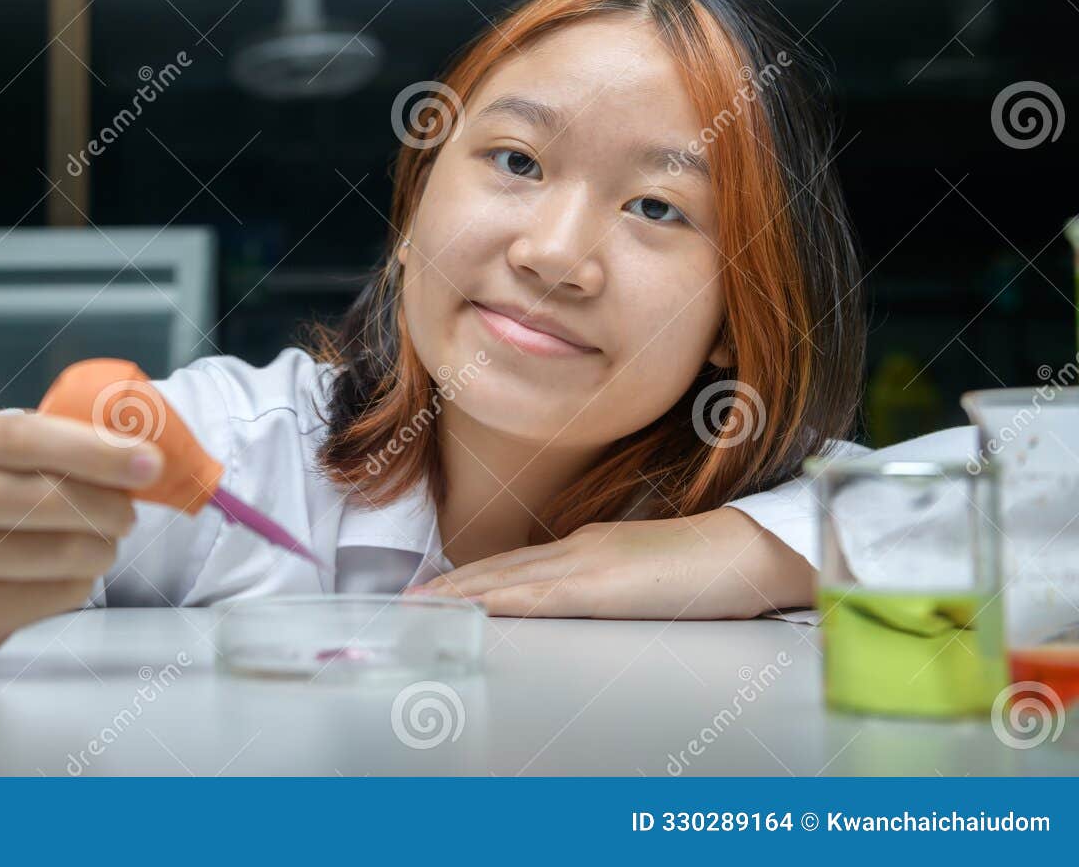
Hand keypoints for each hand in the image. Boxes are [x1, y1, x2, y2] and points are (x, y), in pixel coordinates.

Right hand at [0, 411, 161, 670]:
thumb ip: (46, 448)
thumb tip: (139, 449)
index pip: (27, 438)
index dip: (95, 448)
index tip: (150, 461)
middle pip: (48, 498)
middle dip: (110, 505)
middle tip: (131, 511)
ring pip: (59, 552)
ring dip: (102, 548)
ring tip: (103, 543)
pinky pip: (53, 596)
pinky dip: (80, 584)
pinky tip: (70, 574)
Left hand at [406, 508, 814, 619]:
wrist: (745, 550)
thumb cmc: (708, 570)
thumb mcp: (647, 577)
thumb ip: (614, 586)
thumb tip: (591, 603)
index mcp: (591, 548)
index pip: (519, 564)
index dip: (476, 576)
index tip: (440, 588)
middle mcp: (579, 549)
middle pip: (501, 568)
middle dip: (453, 583)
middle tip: (410, 599)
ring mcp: (586, 563)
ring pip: (508, 578)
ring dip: (462, 592)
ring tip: (423, 604)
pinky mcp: (599, 583)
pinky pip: (537, 593)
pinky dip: (498, 599)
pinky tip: (473, 607)